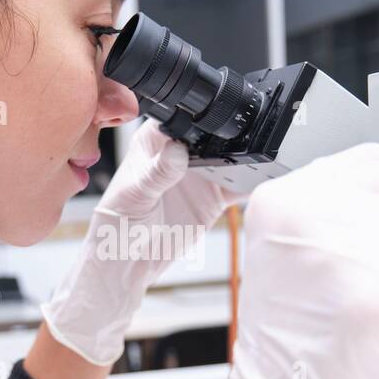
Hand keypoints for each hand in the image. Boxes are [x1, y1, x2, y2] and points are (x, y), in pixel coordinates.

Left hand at [41, 118, 240, 365]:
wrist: (127, 263)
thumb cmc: (117, 224)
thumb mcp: (135, 194)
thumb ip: (157, 173)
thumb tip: (177, 150)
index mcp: (156, 140)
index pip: (185, 119)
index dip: (203, 115)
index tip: (221, 118)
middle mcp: (181, 152)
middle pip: (214, 135)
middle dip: (233, 135)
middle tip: (250, 137)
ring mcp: (199, 175)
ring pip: (230, 158)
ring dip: (246, 158)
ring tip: (261, 157)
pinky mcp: (214, 198)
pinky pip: (238, 186)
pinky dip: (251, 183)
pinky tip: (261, 180)